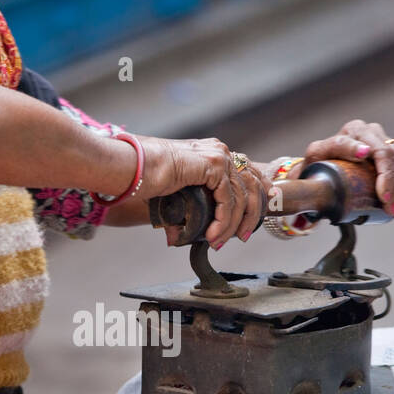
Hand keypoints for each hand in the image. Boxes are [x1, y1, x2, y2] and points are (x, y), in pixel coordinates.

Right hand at [134, 135, 265, 247]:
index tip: (257, 217)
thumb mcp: (175, 194)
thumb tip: (178, 237)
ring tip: (220, 242)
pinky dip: (224, 221)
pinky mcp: (214, 165)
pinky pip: (228, 199)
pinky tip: (213, 234)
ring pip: (241, 196)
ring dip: (233, 224)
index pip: (248, 173)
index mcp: (214, 153)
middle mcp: (220, 152)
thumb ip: (184, 209)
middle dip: (252, 214)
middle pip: (252, 184)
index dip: (258, 194)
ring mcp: (219, 156)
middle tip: (243, 236)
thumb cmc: (146, 177)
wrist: (134, 166)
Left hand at [293, 120, 393, 218]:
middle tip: (390, 209)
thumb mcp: (317, 154)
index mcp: (356, 130)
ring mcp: (386, 143)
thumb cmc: (318, 162)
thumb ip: (336, 148)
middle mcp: (373, 133)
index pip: (378, 150)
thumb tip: (364, 152)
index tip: (383, 195)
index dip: (385, 174)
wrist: (321, 166)